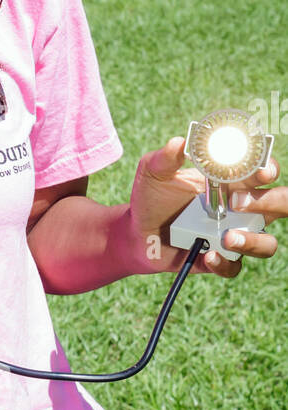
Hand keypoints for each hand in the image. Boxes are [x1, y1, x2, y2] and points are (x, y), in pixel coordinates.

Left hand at [128, 136, 282, 278]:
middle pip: (280, 204)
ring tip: (227, 237)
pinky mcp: (221, 258)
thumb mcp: (154, 173)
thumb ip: (166, 158)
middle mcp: (242, 208)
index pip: (263, 170)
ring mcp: (234, 234)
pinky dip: (224, 263)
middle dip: (272, 202)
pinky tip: (208, 255)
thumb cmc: (152, 197)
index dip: (267, 169)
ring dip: (253, 241)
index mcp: (232, 180)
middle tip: (238, 202)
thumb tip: (179, 142)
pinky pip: (234, 266)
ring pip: (266, 243)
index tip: (260, 171)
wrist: (136, 232)